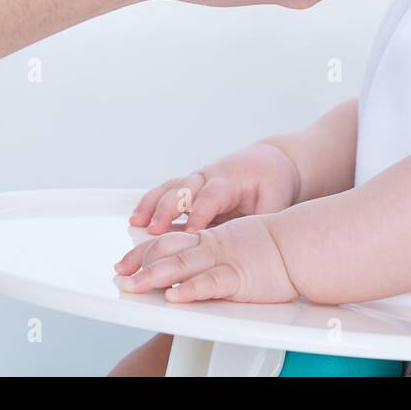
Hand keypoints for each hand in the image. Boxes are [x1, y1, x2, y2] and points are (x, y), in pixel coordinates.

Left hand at [114, 215, 299, 303]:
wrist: (300, 244)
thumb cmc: (274, 246)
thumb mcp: (236, 241)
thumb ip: (214, 250)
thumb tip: (192, 263)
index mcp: (210, 238)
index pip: (169, 241)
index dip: (143, 251)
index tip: (125, 263)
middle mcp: (211, 246)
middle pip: (168, 251)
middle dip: (140, 264)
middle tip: (120, 275)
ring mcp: (223, 261)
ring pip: (183, 265)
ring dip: (155, 276)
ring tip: (134, 285)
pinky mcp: (238, 277)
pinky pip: (211, 283)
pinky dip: (191, 289)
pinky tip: (175, 295)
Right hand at [129, 141, 300, 233]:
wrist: (271, 162)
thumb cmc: (273, 184)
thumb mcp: (273, 204)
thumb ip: (257, 224)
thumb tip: (245, 247)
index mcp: (231, 180)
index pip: (212, 197)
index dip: (199, 215)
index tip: (189, 233)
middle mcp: (210, 176)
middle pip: (184, 189)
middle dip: (167, 210)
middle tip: (154, 230)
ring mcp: (198, 179)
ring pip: (170, 188)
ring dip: (152, 205)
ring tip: (136, 223)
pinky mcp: (191, 185)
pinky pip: (167, 191)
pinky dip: (150, 203)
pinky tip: (137, 218)